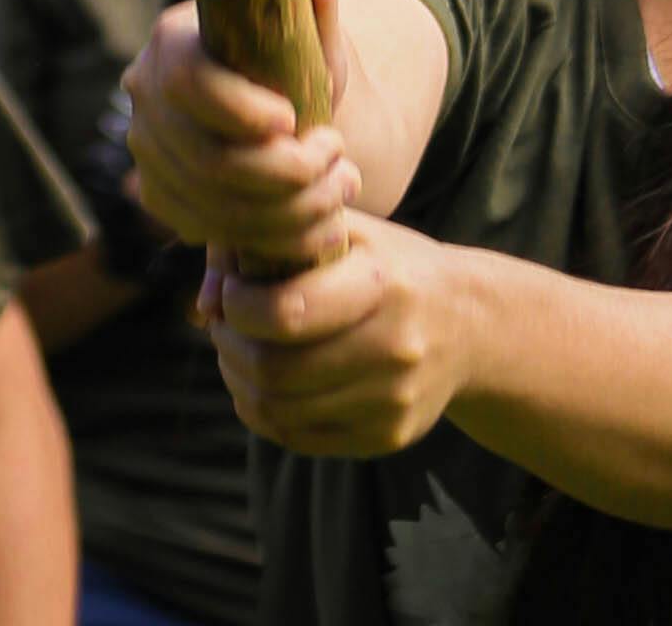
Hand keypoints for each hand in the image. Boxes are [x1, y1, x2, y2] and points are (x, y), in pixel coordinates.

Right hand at [124, 0, 359, 268]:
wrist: (267, 105)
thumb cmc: (286, 56)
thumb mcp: (307, 27)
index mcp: (170, 41)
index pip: (190, 84)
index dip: (240, 109)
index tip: (294, 119)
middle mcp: (143, 98)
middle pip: (207, 159)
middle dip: (284, 173)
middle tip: (339, 160)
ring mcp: (146, 154)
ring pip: (214, 206)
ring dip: (288, 211)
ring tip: (341, 190)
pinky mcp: (161, 200)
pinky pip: (211, 234)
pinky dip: (271, 239)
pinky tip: (318, 226)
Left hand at [205, 219, 470, 456]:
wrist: (469, 326)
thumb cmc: (392, 266)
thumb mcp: (348, 232)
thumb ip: (274, 247)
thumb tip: (203, 299)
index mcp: (382, 282)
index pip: (287, 313)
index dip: (239, 307)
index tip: (230, 292)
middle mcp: (393, 346)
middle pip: (277, 372)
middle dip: (230, 349)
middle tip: (221, 327)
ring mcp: (393, 400)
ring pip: (282, 412)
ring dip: (240, 384)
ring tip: (236, 354)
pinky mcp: (388, 436)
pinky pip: (301, 439)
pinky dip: (265, 415)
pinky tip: (261, 385)